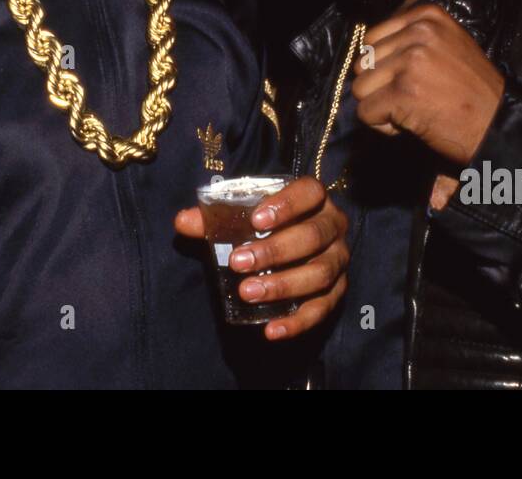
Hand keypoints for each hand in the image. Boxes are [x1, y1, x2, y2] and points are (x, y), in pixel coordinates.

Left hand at [175, 176, 348, 340]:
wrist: (291, 245)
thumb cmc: (265, 225)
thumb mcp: (243, 216)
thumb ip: (214, 218)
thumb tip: (182, 221)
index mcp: (315, 198)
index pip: (309, 192)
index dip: (287, 204)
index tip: (256, 220)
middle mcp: (334, 226)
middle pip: (313, 236)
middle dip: (275, 251)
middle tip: (238, 262)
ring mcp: (338, 260)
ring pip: (319, 274)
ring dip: (283, 286)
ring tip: (247, 292)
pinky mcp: (337, 290)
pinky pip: (323, 309)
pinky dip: (297, 322)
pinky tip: (270, 330)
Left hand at [352, 3, 504, 165]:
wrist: (497, 124)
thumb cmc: (471, 90)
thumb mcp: (447, 45)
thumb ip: (410, 39)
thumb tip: (365, 50)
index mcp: (427, 17)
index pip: (371, 39)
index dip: (384, 66)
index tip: (412, 79)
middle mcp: (418, 33)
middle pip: (363, 63)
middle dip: (380, 87)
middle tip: (413, 98)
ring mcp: (410, 61)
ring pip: (360, 88)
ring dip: (381, 106)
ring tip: (413, 109)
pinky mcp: (403, 92)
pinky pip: (366, 112)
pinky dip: (382, 125)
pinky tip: (411, 123)